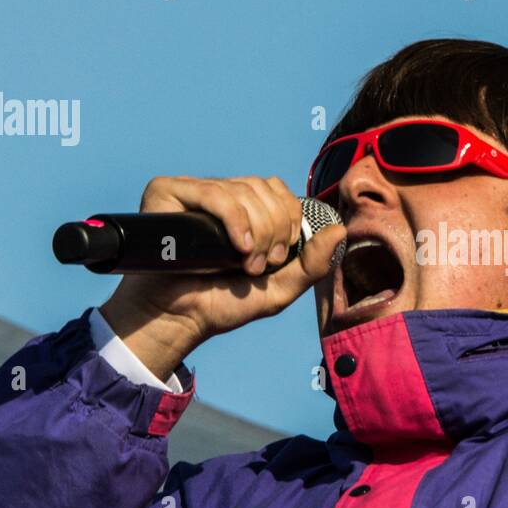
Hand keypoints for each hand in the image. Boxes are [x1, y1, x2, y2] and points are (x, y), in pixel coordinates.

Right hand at [99, 175, 345, 379]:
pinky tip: (237, 245)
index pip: (278, 190)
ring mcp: (194, 192)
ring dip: (255, 232)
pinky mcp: (168, 193)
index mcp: (244, 210)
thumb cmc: (224, 304)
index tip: (281, 253)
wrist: (180, 319)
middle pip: (263, 188)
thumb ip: (313, 263)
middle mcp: (220, 196)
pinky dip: (234, 219)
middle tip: (260, 265)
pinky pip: (214, 193)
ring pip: (243, 191)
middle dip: (274, 229)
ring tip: (243, 263)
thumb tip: (340, 229)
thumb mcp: (280, 288)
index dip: (289, 216)